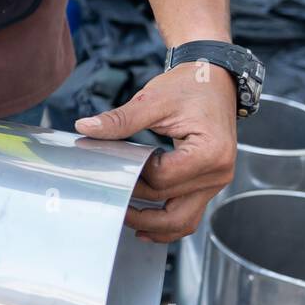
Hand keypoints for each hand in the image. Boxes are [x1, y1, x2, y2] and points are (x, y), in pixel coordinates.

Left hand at [75, 62, 237, 243]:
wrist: (214, 80)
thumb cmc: (189, 86)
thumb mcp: (152, 99)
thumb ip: (120, 120)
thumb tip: (85, 128)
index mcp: (210, 152)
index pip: (161, 178)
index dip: (134, 173)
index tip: (115, 162)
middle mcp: (219, 173)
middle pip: (169, 203)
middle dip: (137, 202)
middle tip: (108, 194)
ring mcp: (216, 182)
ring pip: (183, 221)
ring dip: (153, 225)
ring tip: (124, 216)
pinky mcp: (209, 184)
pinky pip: (188, 214)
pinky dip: (166, 222)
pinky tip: (144, 223)